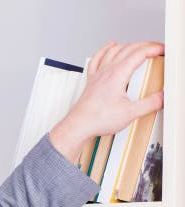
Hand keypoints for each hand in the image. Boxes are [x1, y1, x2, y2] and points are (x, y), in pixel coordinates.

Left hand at [49, 40, 164, 163]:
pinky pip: (97, 59)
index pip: (139, 53)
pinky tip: (109, 47)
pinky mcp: (91, 81)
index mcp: (117, 74)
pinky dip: (105, 50)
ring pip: (113, 50)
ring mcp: (97, 75)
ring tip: (138, 46)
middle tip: (155, 48)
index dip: (154, 48)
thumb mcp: (130, 113)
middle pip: (128, 48)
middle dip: (145, 45)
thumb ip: (149, 104)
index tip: (163, 50)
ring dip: (128, 45)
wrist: (78, 126)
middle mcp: (106, 71)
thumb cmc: (97, 120)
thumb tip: (162, 97)